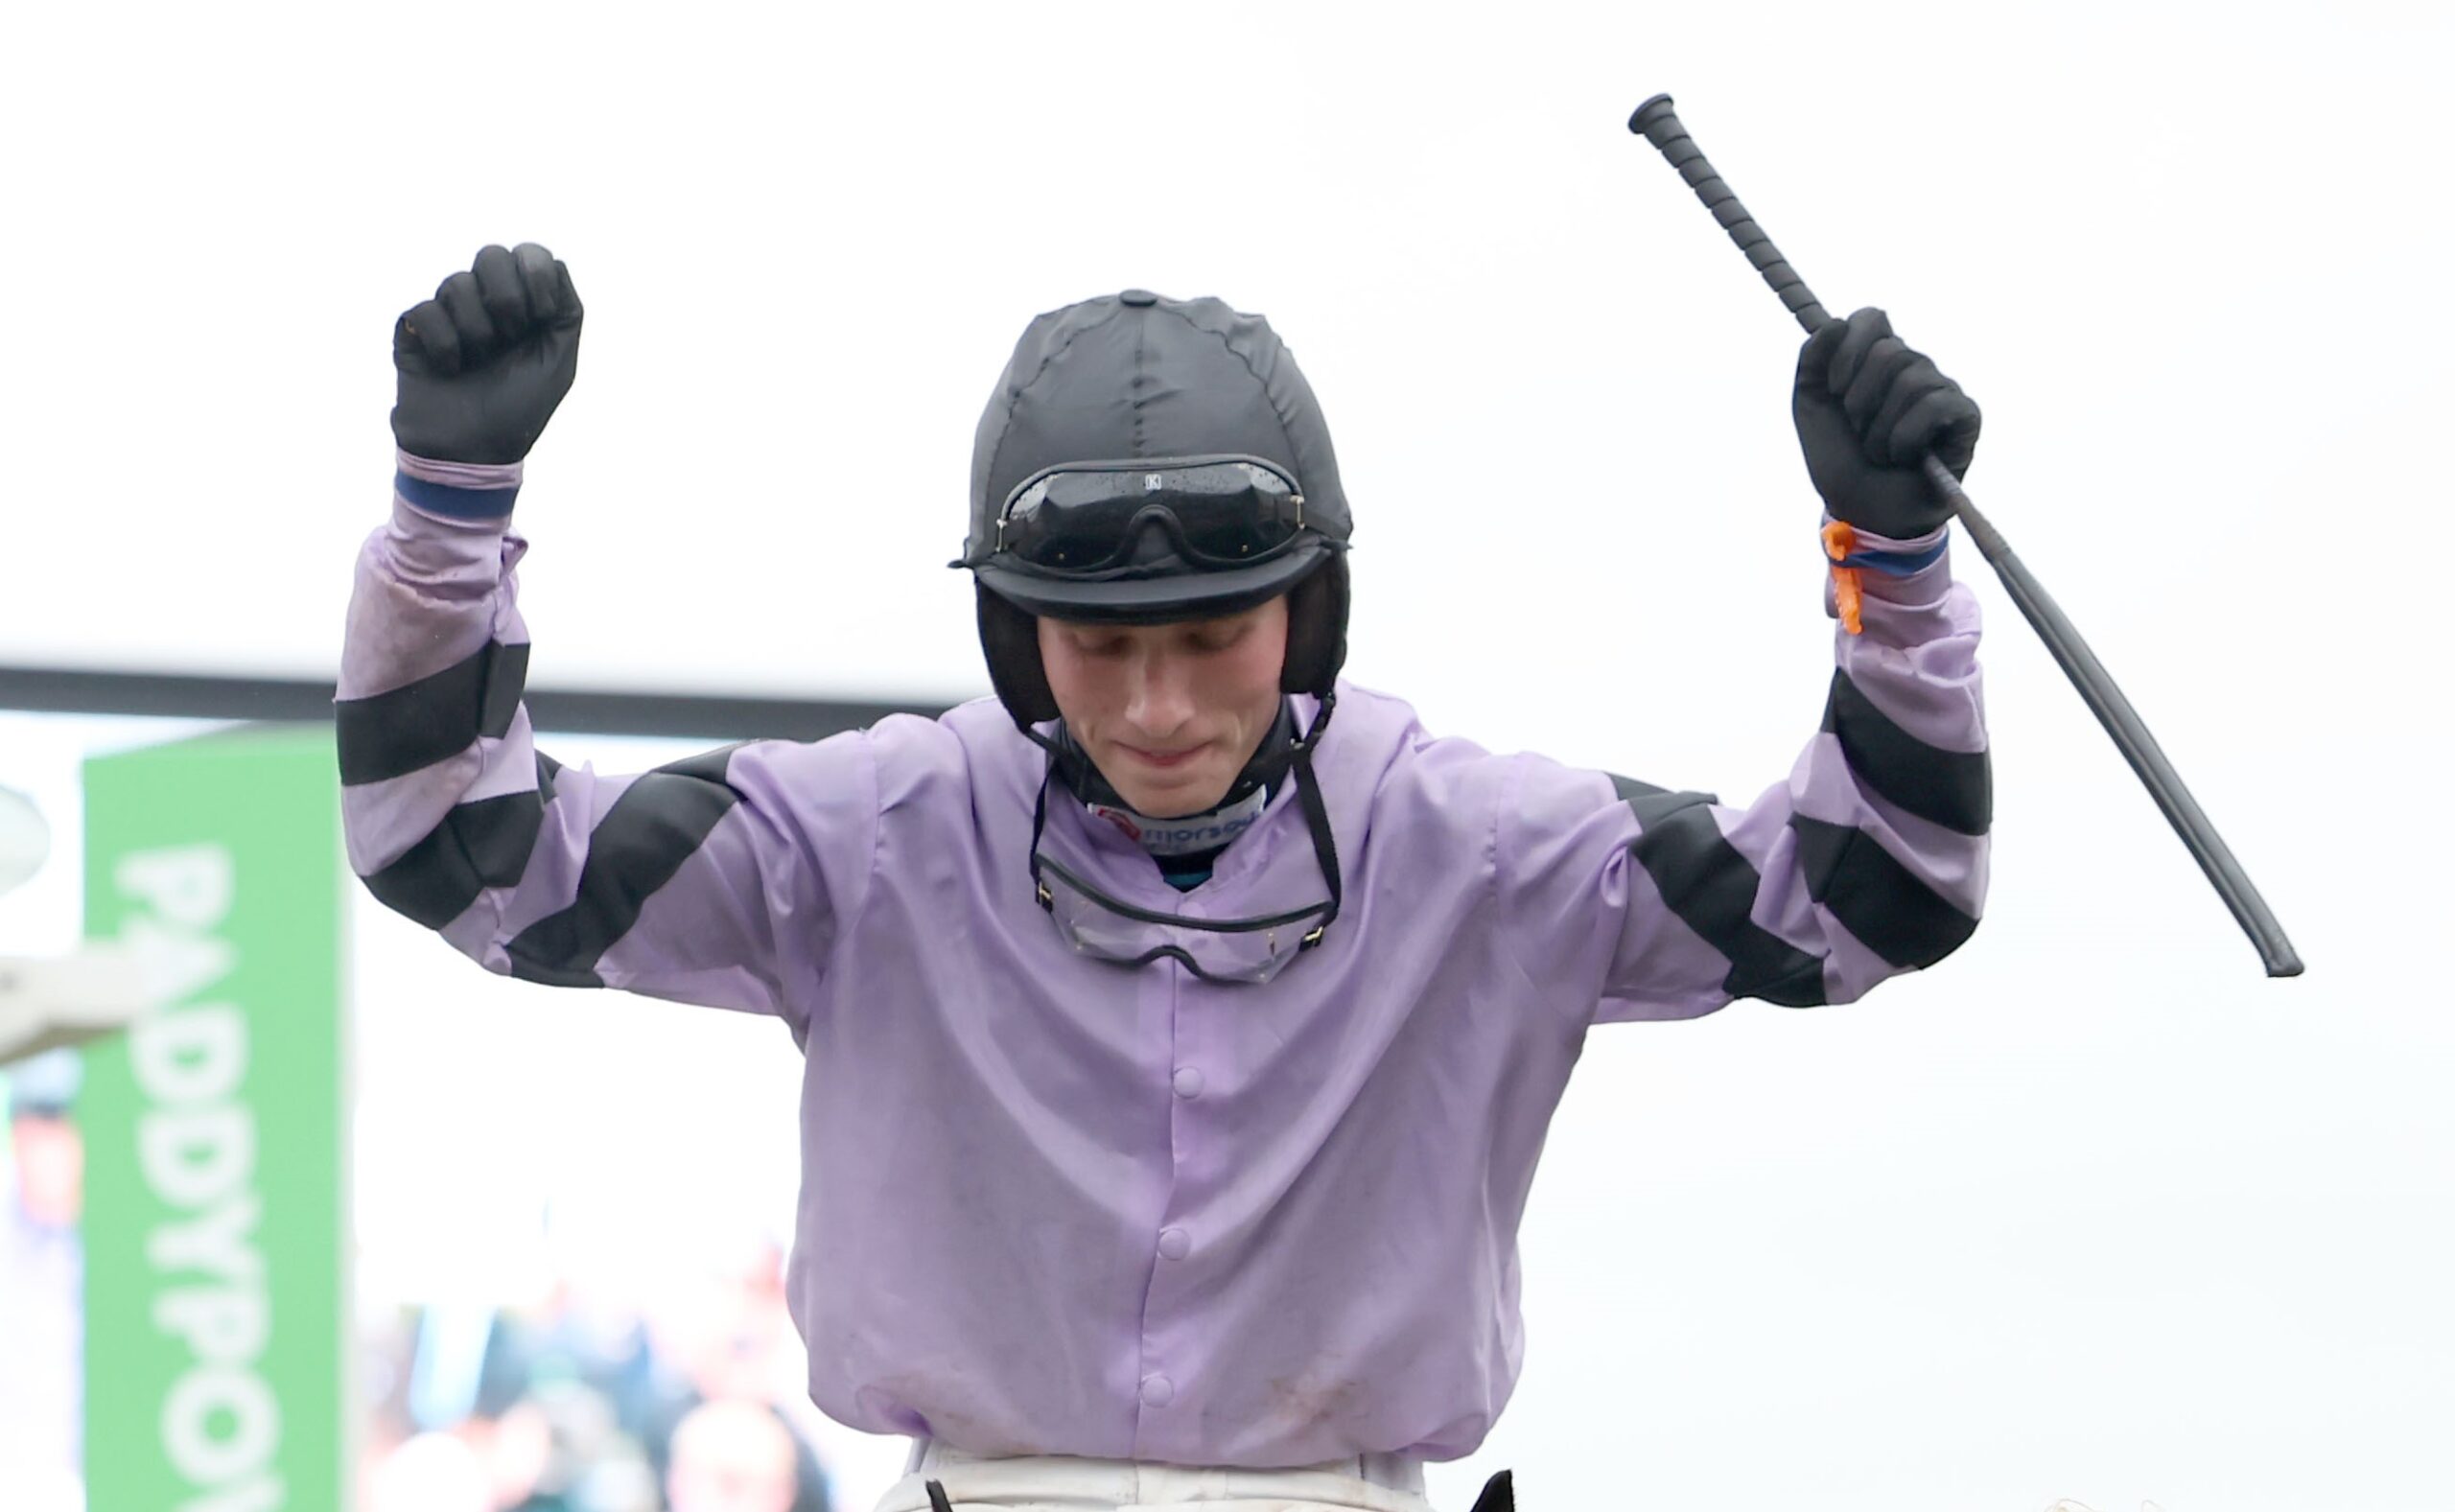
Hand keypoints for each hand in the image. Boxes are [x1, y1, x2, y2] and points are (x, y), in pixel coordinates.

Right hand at [391, 243, 582, 465]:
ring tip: (478, 362)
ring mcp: (449, 312)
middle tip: (510, 336)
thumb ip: (567, 310)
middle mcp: (486, 303)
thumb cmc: (518, 408)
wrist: (472, 450)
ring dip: (477, 331)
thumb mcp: (559, 362)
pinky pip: (426, 310)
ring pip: (457, 284)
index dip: (536, 276)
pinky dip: (446, 346)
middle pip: (492, 255)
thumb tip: (552, 264)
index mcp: (525, 307)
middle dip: (506, 297)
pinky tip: (450, 369)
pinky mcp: (414, 327)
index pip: (530, 255)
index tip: (542, 316)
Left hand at [1791, 307, 1978, 536]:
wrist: (1861, 511)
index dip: (1848, 350)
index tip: (1834, 390)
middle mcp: (1913, 367)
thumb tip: (1837, 323)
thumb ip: (1812, 360)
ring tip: (1880, 452)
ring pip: (1911, 379)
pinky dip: (1906, 437)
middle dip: (1859, 401)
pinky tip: (1904, 456)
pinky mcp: (1965, 415)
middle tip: (1858, 432)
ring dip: (1880, 429)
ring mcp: (1942, 389)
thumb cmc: (1839, 459)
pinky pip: (1935, 405)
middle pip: (1889, 351)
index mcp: (1876, 360)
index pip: (1871, 318)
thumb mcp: (1810, 407)